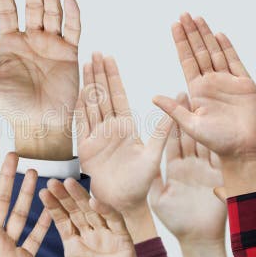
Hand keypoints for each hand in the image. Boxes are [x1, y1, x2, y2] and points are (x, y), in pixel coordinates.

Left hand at [0, 0, 81, 159]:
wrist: (40, 124)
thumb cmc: (12, 107)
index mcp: (11, 44)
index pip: (8, 11)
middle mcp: (32, 40)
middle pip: (32, 6)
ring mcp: (52, 45)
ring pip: (52, 13)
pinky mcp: (70, 53)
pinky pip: (73, 29)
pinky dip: (72, 14)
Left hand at [18, 178, 144, 256]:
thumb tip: (15, 253)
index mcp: (74, 245)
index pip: (62, 219)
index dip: (53, 206)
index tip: (41, 192)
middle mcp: (90, 237)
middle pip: (76, 210)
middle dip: (65, 196)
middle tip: (52, 180)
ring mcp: (107, 238)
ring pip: (93, 211)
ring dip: (82, 197)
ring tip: (69, 183)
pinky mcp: (123, 241)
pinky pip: (114, 221)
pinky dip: (105, 210)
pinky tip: (93, 202)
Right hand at [77, 53, 171, 213]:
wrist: (124, 203)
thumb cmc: (141, 182)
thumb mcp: (154, 154)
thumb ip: (162, 131)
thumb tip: (178, 105)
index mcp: (127, 128)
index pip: (118, 95)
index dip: (112, 76)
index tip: (108, 58)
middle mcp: (110, 129)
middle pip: (102, 95)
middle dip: (98, 74)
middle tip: (94, 53)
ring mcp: (96, 137)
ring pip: (90, 105)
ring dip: (88, 86)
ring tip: (84, 65)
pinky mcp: (85, 149)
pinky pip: (81, 124)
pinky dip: (78, 108)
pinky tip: (78, 92)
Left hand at [150, 93, 225, 244]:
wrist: (199, 238)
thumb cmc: (176, 221)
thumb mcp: (158, 197)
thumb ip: (150, 179)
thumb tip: (129, 164)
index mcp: (174, 168)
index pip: (170, 140)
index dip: (168, 123)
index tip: (165, 107)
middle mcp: (189, 164)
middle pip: (187, 134)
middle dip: (186, 113)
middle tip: (185, 92)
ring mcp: (205, 168)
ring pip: (202, 139)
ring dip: (203, 121)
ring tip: (202, 101)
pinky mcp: (218, 175)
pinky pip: (217, 154)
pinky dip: (218, 138)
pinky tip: (218, 122)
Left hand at [153, 14, 255, 196]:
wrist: (241, 150)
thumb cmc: (215, 142)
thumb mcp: (190, 125)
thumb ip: (174, 109)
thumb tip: (153, 96)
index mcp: (196, 89)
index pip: (186, 60)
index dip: (180, 42)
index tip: (174, 25)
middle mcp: (211, 82)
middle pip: (199, 51)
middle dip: (191, 33)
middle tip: (184, 14)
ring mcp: (227, 81)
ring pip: (215, 52)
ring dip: (206, 35)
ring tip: (198, 18)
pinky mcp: (244, 83)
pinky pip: (234, 61)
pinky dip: (227, 47)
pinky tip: (219, 34)